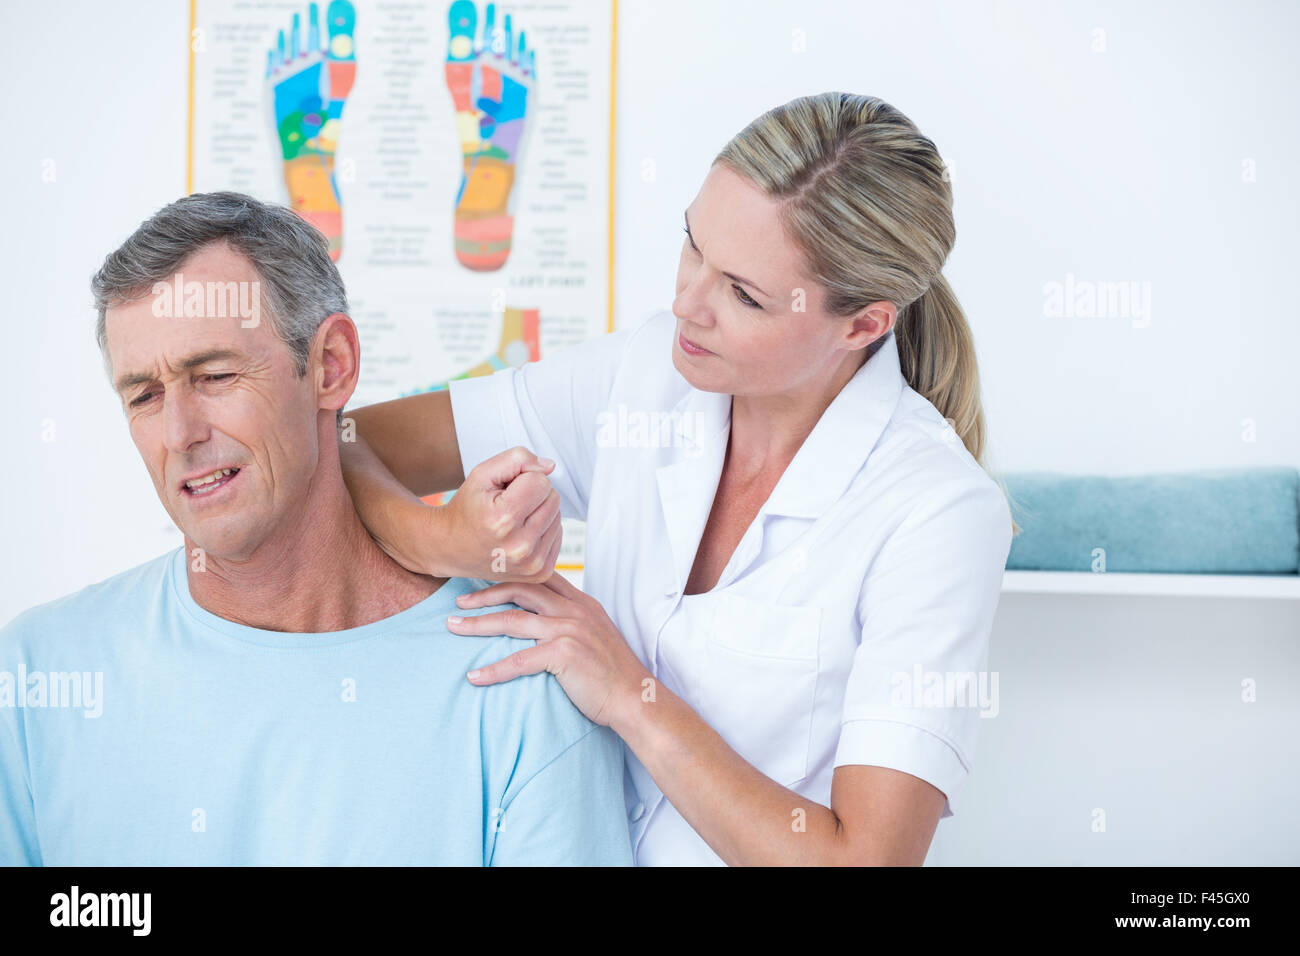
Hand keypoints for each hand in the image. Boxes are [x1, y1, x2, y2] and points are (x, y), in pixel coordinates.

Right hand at [435, 447, 562, 582]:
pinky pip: (558, 535)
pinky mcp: (540, 572)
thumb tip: (550, 466)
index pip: (540, 481)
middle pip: (553, 498)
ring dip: (539, 512)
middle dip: (533, 495)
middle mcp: (520, 547)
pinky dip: (542, 529)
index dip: (523, 478)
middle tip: (508, 505)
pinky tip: (520, 534)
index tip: (503, 490)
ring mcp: (532, 564)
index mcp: (503, 520)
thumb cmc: (468, 508)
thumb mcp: (482, 475)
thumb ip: (517, 459)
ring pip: (558, 516)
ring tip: (512, 520)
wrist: (450, 548)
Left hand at [447, 573, 650, 727]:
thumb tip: (542, 625)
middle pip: (519, 590)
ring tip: (453, 627)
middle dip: (484, 594)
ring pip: (512, 619)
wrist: (634, 698)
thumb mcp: (595, 636)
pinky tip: (475, 677)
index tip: (481, 584)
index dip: (507, 578)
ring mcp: (569, 629)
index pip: (538, 578)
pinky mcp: (564, 653)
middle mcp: (574, 610)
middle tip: (458, 602)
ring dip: (477, 624)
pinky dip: (493, 670)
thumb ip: (571, 623)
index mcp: (581, 602)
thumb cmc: (613, 675)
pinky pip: (518, 660)